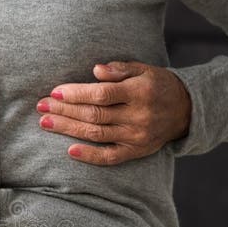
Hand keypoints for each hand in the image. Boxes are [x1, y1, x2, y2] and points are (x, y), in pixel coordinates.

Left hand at [35, 61, 191, 165]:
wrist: (186, 110)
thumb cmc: (157, 85)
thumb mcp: (144, 69)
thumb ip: (120, 69)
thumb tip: (95, 70)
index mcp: (139, 92)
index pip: (101, 94)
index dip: (76, 93)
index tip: (54, 91)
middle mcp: (138, 116)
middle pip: (94, 115)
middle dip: (64, 110)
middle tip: (41, 106)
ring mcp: (136, 136)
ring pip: (96, 134)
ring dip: (68, 129)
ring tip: (46, 122)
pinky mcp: (136, 151)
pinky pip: (110, 157)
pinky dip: (89, 156)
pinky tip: (69, 151)